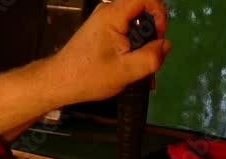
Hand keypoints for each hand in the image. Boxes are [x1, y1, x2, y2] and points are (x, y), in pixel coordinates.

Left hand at [49, 0, 170, 105]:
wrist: (60, 81)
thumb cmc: (90, 76)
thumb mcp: (126, 71)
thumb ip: (151, 57)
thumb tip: (165, 44)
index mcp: (113, 15)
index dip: (158, 12)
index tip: (158, 35)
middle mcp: (108, 12)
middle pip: (140, 10)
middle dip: (152, 31)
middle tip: (151, 54)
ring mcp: (104, 20)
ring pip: (134, 22)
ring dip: (143, 42)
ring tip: (142, 65)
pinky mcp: (102, 30)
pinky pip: (125, 31)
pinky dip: (133, 45)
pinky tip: (133, 65)